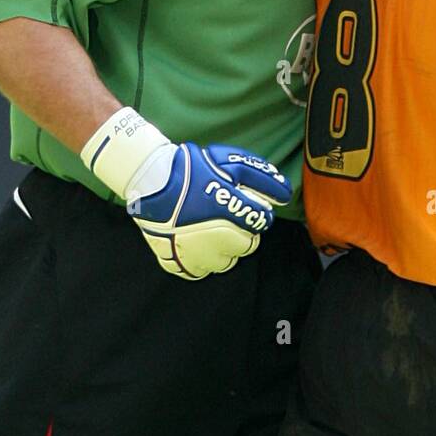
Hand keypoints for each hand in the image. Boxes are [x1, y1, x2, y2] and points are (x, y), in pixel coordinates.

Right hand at [128, 142, 290, 279]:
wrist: (151, 181)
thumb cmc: (194, 170)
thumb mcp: (231, 164)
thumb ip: (262, 179)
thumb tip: (284, 194)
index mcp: (229, 211)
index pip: (262, 222)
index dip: (259, 213)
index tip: (250, 208)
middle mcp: (215, 237)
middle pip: (247, 246)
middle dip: (244, 232)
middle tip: (231, 219)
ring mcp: (194, 253)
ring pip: (226, 263)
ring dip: (225, 249)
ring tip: (214, 231)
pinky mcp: (177, 262)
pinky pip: (200, 271)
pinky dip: (202, 260)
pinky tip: (198, 243)